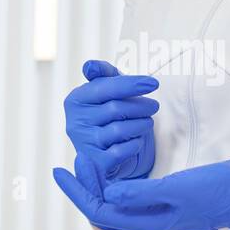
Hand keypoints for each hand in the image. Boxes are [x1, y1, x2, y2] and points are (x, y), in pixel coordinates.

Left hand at [52, 157, 229, 229]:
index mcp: (148, 225)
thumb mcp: (176, 189)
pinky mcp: (162, 211)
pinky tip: (113, 175)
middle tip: (74, 161)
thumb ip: (141, 193)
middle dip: (85, 188)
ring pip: (114, 209)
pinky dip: (114, 189)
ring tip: (87, 166)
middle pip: (104, 212)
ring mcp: (154, 221)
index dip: (79, 191)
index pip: (101, 211)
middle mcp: (147, 228)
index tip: (64, 169)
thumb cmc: (212, 191)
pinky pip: (128, 204)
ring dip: (98, 189)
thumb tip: (108, 193)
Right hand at [62, 60, 158, 187]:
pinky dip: (134, 145)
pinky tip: (137, 141)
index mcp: (76, 99)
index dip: (131, 84)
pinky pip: (120, 152)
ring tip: (147, 122)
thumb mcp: (108, 90)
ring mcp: (83, 144)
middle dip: (140, 106)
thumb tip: (89, 66)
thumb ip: (103, 74)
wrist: (107, 152)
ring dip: (140, 125)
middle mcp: (75, 122)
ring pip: (119, 130)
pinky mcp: (95, 163)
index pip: (105, 87)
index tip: (153, 83)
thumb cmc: (109, 115)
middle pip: (115, 109)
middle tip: (154, 106)